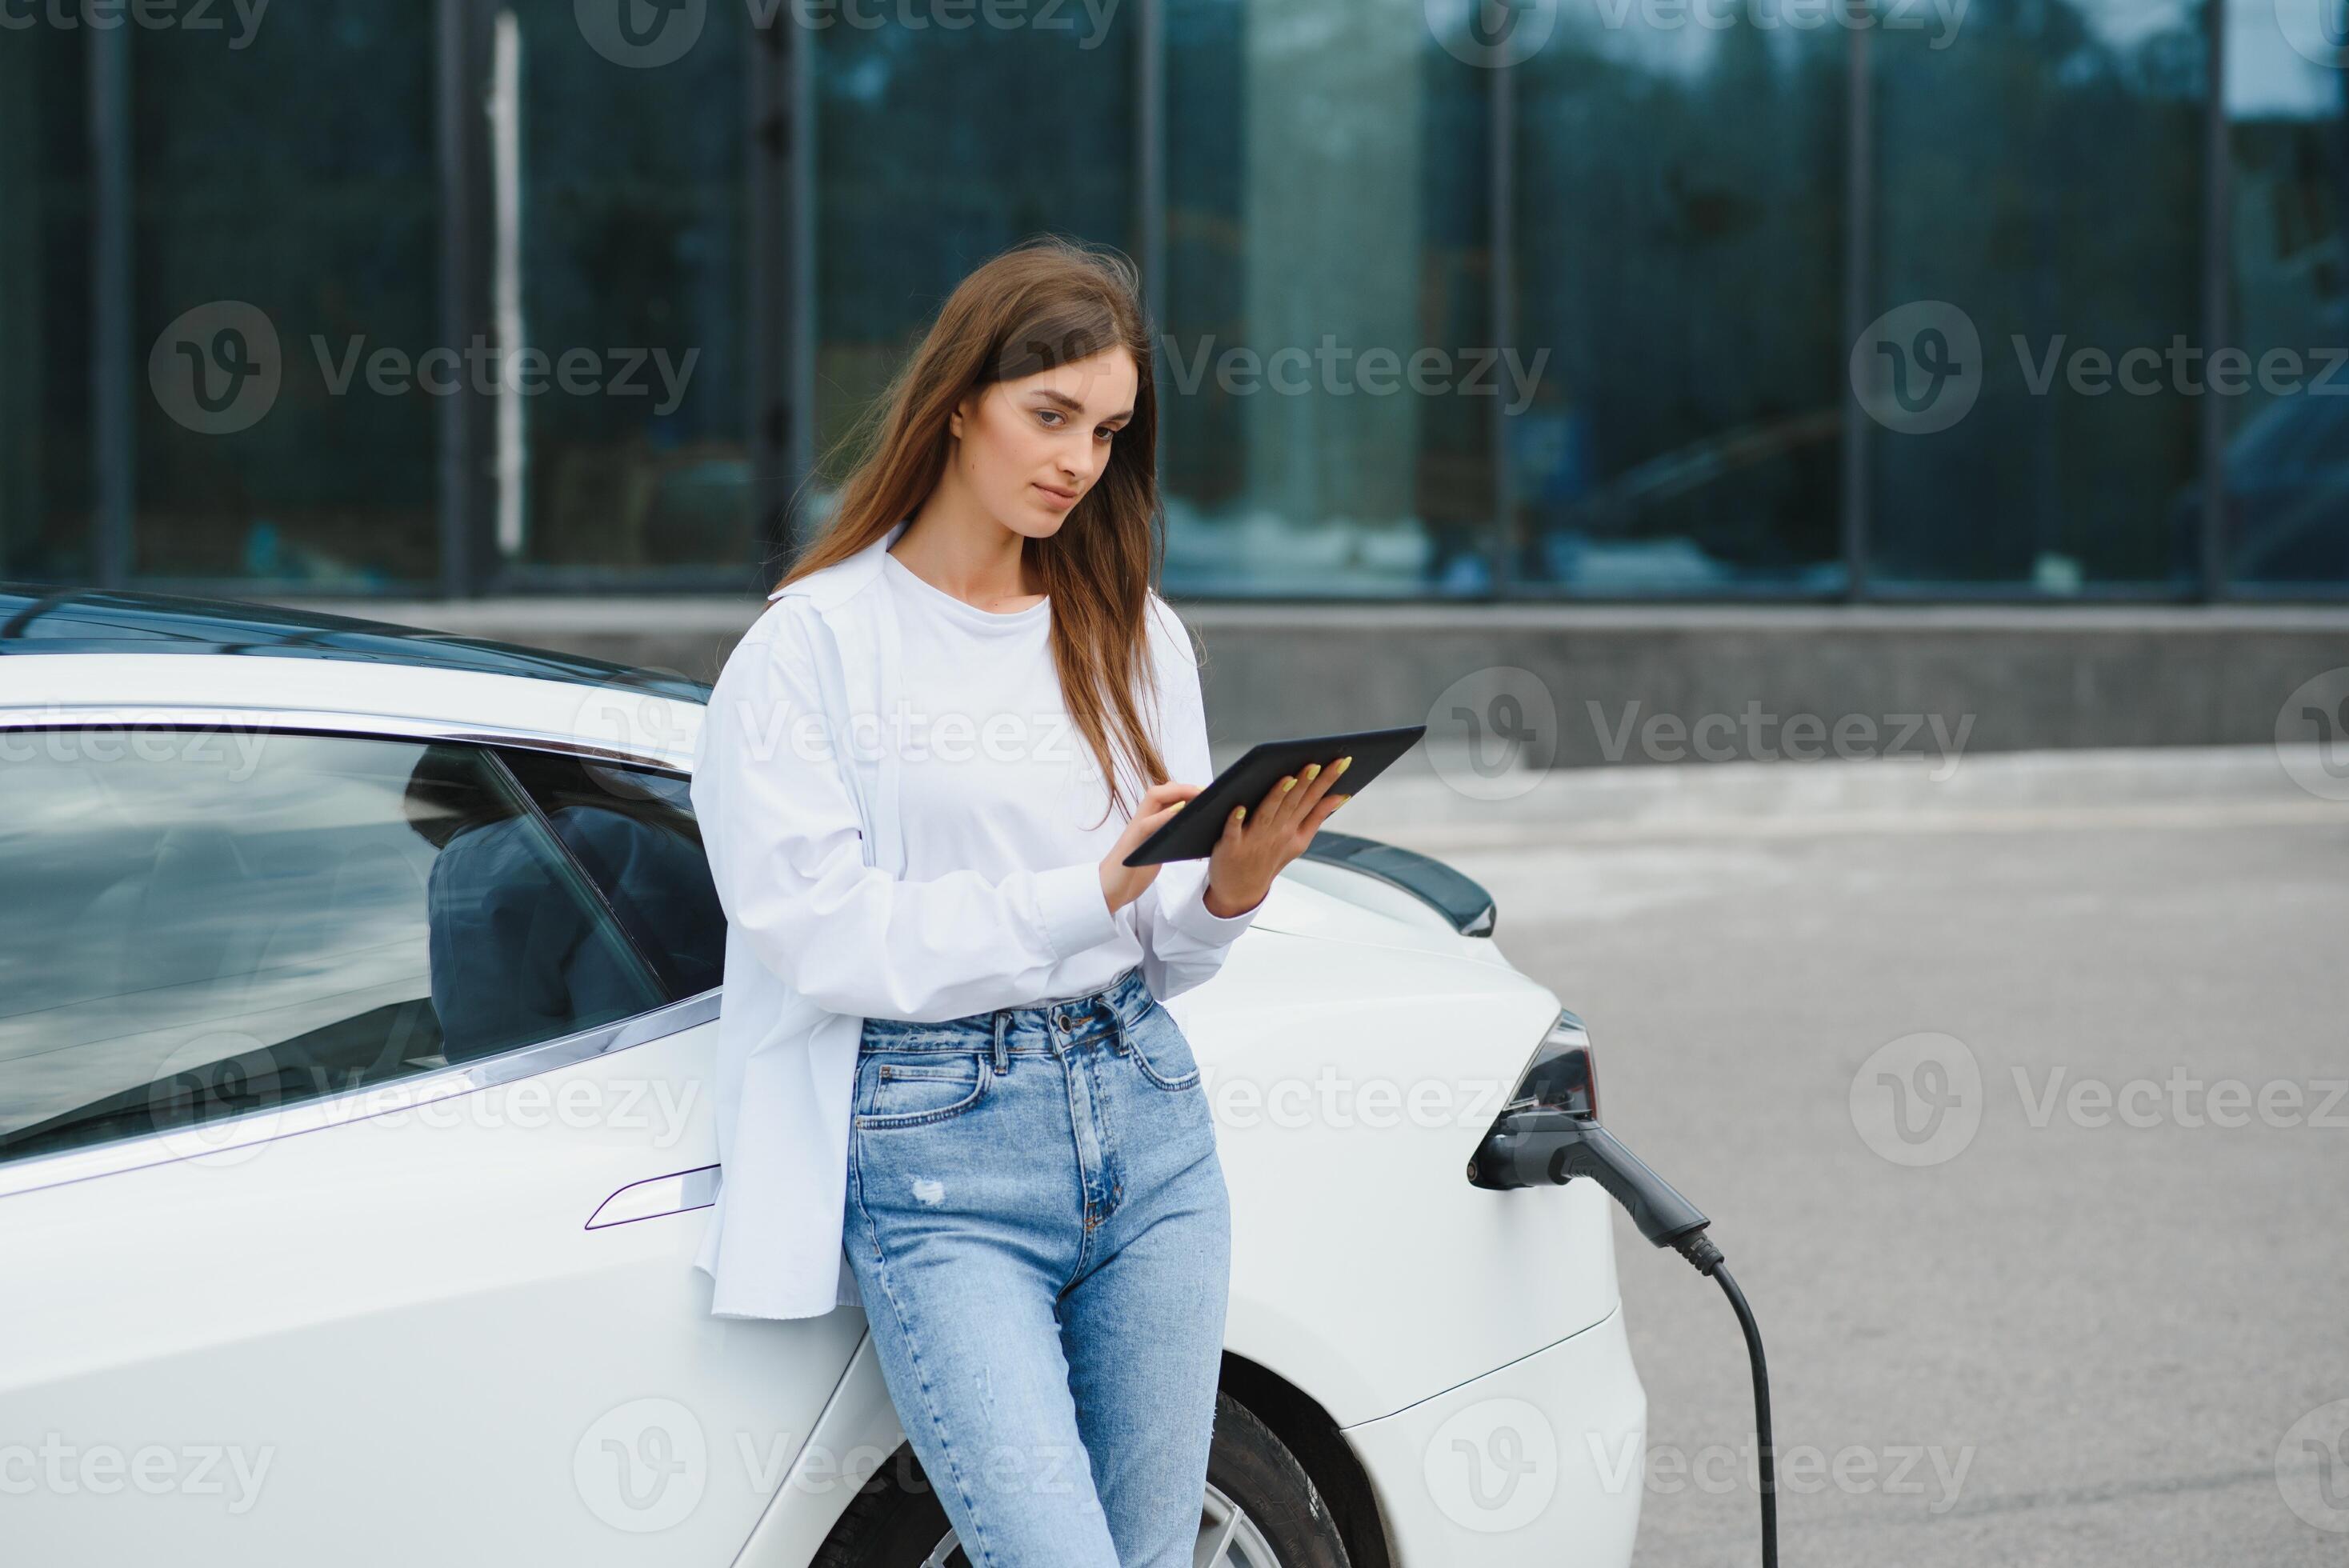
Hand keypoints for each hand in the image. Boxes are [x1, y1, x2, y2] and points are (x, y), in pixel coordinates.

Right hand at [1100, 780, 1203, 913]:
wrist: (1110, 889)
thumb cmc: (1133, 870)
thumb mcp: (1154, 850)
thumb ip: (1165, 836)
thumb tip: (1190, 830)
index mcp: (1146, 822)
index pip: (1163, 796)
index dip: (1183, 790)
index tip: (1205, 791)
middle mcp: (1140, 820)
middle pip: (1159, 792)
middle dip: (1183, 787)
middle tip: (1204, 791)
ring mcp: (1135, 830)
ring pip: (1153, 798)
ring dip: (1176, 792)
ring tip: (1197, 794)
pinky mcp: (1132, 843)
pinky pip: (1147, 824)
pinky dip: (1164, 815)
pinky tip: (1180, 811)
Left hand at [1203, 755, 1353, 917]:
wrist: (1240, 890)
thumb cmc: (1269, 858)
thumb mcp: (1300, 840)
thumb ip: (1317, 816)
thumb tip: (1340, 795)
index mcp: (1293, 828)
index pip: (1313, 799)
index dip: (1327, 780)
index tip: (1341, 761)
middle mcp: (1276, 832)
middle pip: (1292, 803)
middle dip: (1305, 783)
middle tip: (1316, 763)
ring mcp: (1254, 839)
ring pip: (1267, 814)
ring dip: (1277, 797)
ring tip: (1288, 778)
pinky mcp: (1231, 846)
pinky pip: (1233, 831)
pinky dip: (1235, 821)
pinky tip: (1238, 807)